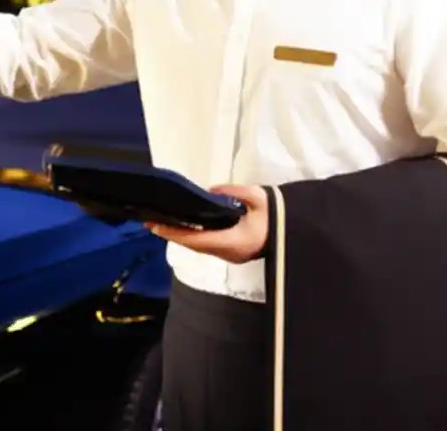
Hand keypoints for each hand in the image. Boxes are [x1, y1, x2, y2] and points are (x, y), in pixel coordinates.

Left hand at [145, 185, 267, 263]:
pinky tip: (184, 227)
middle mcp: (229, 252)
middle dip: (172, 234)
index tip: (156, 226)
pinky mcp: (233, 252)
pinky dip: (192, 237)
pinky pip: (207, 245)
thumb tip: (211, 192)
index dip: (175, 233)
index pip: (197, 239)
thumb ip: (234, 193)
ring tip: (162, 223)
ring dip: (181, 236)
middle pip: (194, 246)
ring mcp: (231, 255)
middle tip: (150, 221)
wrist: (295, 232)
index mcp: (235, 241)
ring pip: (199, 247)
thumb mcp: (258, 198)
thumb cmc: (278, 215)